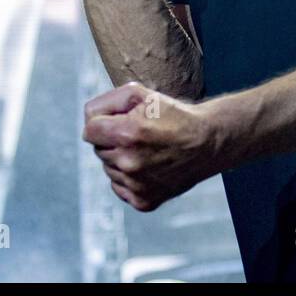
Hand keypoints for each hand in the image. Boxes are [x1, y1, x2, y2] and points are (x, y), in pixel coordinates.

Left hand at [82, 81, 227, 212]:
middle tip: (138, 134)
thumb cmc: (173, 115)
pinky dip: (128, 178)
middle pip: (98, 149)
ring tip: (146, 150)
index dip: (102, 122)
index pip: (89, 129)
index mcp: (128, 134)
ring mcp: (137, 185)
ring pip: (108, 169)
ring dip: (120, 158)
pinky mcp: (144, 201)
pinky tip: (148, 166)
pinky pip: (119, 187)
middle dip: (112, 139)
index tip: (119, 121)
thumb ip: (106, 102)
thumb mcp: (140, 93)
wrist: (207, 143)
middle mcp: (130, 163)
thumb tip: (88, 121)